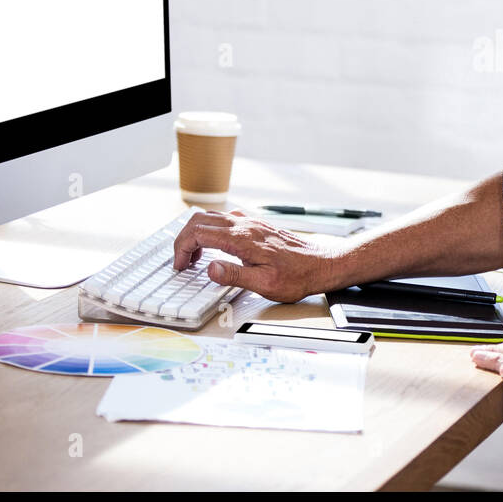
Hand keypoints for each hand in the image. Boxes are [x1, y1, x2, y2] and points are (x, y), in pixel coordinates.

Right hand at [171, 208, 343, 302]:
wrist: (321, 264)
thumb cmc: (297, 277)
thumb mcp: (265, 285)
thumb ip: (235, 276)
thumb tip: (210, 269)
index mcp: (243, 239)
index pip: (199, 233)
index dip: (182, 248)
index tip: (180, 265)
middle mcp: (246, 226)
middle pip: (200, 220)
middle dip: (183, 239)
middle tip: (181, 261)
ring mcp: (252, 223)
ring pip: (212, 216)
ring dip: (196, 233)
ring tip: (194, 256)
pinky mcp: (257, 226)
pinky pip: (226, 219)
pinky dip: (211, 229)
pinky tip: (216, 246)